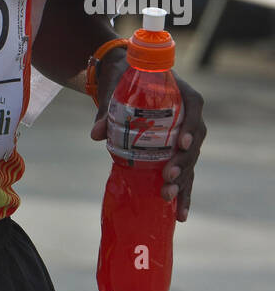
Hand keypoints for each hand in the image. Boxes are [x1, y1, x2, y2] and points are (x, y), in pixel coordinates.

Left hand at [90, 55, 206, 221]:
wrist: (122, 76)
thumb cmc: (122, 76)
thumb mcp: (114, 86)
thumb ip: (107, 109)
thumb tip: (96, 134)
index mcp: (179, 92)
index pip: (194, 107)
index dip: (192, 126)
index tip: (182, 143)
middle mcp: (187, 115)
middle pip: (193, 141)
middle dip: (183, 162)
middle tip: (168, 177)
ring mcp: (182, 135)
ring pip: (189, 161)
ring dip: (182, 181)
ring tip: (168, 197)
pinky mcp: (174, 151)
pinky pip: (183, 173)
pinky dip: (183, 193)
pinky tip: (180, 214)